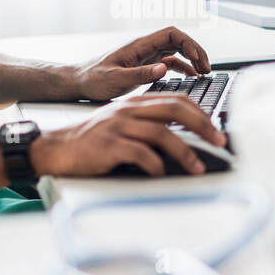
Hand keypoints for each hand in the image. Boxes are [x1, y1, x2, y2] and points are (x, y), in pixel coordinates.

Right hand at [30, 94, 227, 176]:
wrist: (55, 149)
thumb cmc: (91, 142)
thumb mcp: (121, 126)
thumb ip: (147, 126)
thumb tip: (182, 141)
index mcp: (134, 103)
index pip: (176, 100)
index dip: (201, 113)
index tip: (216, 129)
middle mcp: (128, 110)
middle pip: (175, 110)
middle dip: (203, 126)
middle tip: (219, 142)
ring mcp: (118, 127)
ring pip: (161, 133)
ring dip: (185, 152)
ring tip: (197, 168)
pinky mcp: (108, 146)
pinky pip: (140, 154)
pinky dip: (155, 166)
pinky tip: (161, 175)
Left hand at [71, 26, 212, 101]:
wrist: (78, 82)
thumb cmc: (93, 79)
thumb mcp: (116, 79)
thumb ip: (140, 74)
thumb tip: (164, 68)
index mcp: (139, 45)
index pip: (172, 34)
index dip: (189, 43)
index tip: (198, 60)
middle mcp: (145, 48)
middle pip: (178, 41)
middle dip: (195, 51)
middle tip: (207, 68)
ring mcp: (145, 56)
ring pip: (175, 51)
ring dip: (191, 59)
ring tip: (204, 73)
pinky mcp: (144, 66)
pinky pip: (169, 62)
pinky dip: (182, 68)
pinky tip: (190, 77)